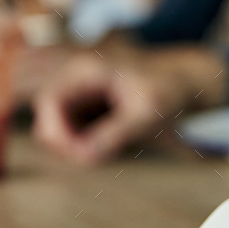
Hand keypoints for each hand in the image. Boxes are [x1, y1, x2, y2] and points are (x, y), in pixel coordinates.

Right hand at [32, 45, 228, 163]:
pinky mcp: (83, 102)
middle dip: (65, 142)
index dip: (58, 133)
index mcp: (87, 68)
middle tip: (95, 159)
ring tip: (107, 151)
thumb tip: (85, 156)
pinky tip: (107, 145)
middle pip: (47, 115)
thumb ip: (115, 133)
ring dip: (73, 145)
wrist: (180, 80)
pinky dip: (80, 143)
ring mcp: (77, 88)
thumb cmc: (167, 90)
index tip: (83, 155)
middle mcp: (75, 75)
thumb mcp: (147, 114)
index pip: (49, 101)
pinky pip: (69, 129)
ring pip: (56, 125)